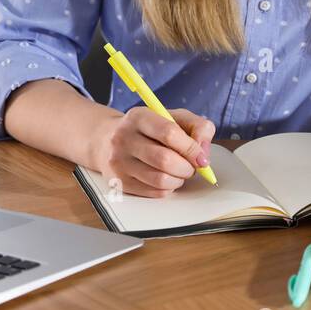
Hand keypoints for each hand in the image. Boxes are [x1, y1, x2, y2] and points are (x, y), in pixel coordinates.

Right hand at [95, 107, 214, 198]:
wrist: (107, 140)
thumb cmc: (149, 129)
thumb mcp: (174, 117)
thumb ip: (198, 127)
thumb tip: (203, 154)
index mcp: (138, 117)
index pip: (169, 133)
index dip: (191, 148)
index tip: (201, 158)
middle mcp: (124, 138)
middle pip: (165, 160)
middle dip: (187, 168)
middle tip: (191, 167)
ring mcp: (119, 162)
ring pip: (161, 180)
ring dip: (179, 180)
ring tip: (179, 172)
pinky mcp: (119, 182)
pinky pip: (154, 192)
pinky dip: (168, 188)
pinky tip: (166, 178)